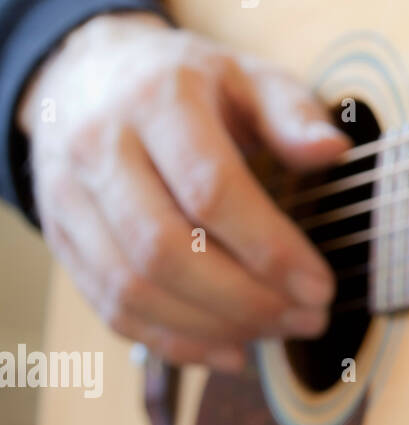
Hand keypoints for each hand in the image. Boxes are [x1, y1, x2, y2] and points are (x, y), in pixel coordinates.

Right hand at [20, 11, 350, 371]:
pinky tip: (229, 349)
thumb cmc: (189, 81)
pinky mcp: (61, 239)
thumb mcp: (249, 77)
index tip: (321, 285)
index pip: (210, 189)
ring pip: (131, 287)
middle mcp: (101, 147)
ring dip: (212, 327)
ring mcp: (69, 197)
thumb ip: (293, 113)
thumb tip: (332, 150)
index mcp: (158, 100)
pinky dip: (172, 341)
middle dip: (244, 300)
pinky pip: (110, 308)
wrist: (87, 74)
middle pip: (164, 249)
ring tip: (276, 332)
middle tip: (307, 318)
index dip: (269, 247)